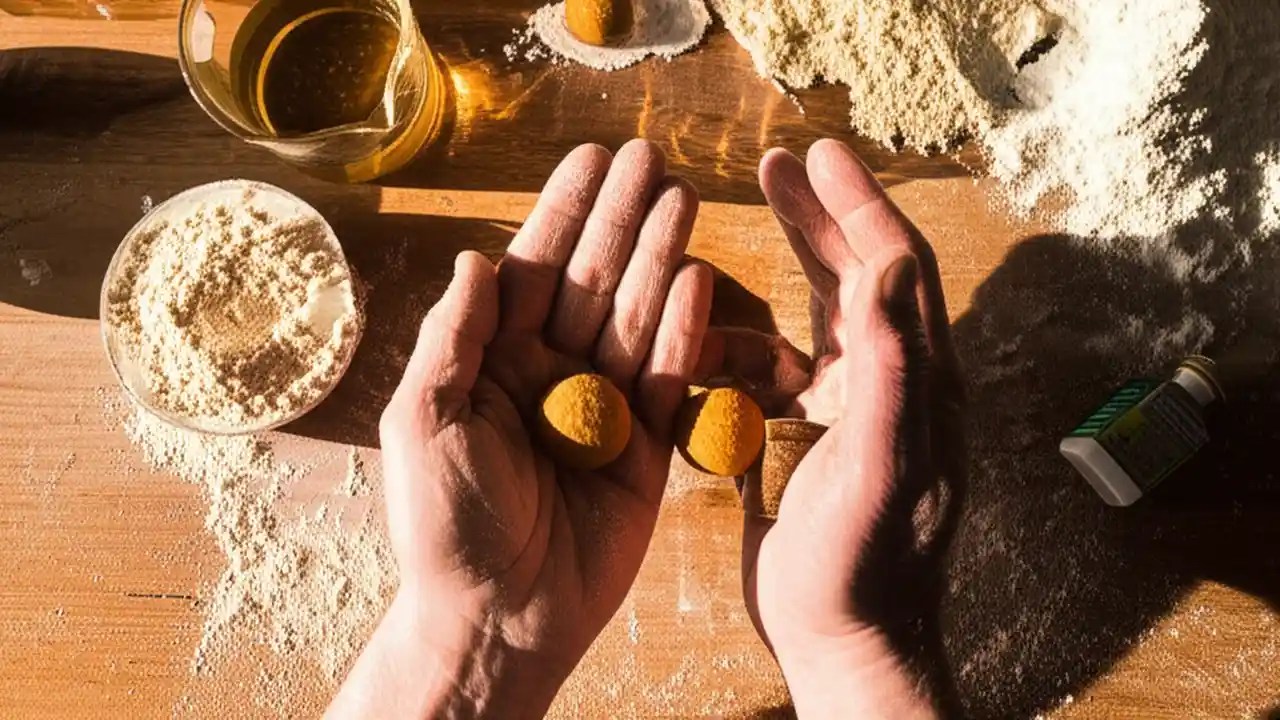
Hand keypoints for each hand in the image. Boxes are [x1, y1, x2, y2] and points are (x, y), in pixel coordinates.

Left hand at [327, 141, 712, 718]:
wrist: (500, 616)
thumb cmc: (445, 526)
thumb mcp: (426, 420)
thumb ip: (453, 338)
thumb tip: (474, 260)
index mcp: (494, 362)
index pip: (534, 269)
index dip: (563, 212)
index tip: (591, 158)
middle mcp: (550, 373)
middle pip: (592, 280)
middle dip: (619, 218)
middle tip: (649, 157)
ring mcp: (602, 407)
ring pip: (634, 317)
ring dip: (656, 256)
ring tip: (677, 197)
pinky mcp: (646, 448)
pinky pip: (667, 380)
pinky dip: (681, 329)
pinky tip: (693, 276)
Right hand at [733, 140, 965, 717]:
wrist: (844, 641)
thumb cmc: (862, 569)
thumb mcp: (879, 472)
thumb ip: (893, 373)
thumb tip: (890, 272)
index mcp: (917, 384)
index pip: (898, 272)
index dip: (861, 207)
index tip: (821, 155)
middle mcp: (892, 385)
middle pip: (862, 277)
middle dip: (824, 216)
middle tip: (780, 163)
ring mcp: (853, 408)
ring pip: (820, 313)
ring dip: (787, 265)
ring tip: (746, 221)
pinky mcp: (815, 434)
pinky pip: (780, 365)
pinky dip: (748, 336)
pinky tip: (713, 327)